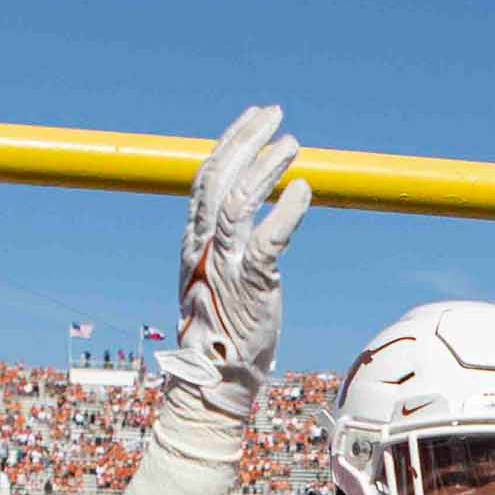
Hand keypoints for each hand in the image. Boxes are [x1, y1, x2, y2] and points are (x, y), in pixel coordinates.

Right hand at [156, 105, 311, 420]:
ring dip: (266, 165)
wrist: (215, 380)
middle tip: (275, 114)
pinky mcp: (250, 285)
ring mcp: (224, 266)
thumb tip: (245, 213)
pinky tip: (302, 190)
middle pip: (218, 177)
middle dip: (247, 139)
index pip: (205, 178)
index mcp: (192, 243)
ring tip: (292, 142)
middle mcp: (203, 248)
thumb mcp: (213, 280)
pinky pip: (267, 239)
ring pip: (239, 199)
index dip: (230, 143)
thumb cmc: (221, 332)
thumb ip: (222, 245)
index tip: (254, 119)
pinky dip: (286, 210)